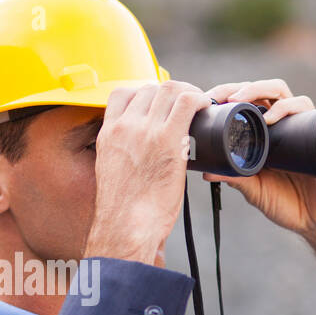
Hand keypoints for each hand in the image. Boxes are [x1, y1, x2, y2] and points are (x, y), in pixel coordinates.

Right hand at [82, 81, 211, 266]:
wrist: (126, 225)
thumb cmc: (125, 211)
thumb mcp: (114, 173)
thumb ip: (125, 156)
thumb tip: (142, 158)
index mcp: (109, 133)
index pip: (122, 93)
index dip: (146, 93)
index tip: (161, 104)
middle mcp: (125, 126)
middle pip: (150, 89)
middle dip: (172, 92)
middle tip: (188, 104)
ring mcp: (146, 130)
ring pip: (169, 90)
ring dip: (188, 93)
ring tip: (200, 104)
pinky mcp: (168, 140)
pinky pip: (187, 104)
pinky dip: (199, 99)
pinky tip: (206, 107)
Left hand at [201, 78, 315, 280]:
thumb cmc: (289, 205)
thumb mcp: (255, 190)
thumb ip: (235, 178)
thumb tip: (205, 173)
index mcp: (266, 133)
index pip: (246, 101)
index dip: (226, 94)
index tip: (207, 101)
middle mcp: (283, 124)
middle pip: (261, 89)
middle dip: (238, 87)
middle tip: (220, 98)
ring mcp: (301, 126)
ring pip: (282, 91)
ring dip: (259, 88)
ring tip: (240, 101)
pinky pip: (305, 108)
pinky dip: (287, 108)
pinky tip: (271, 117)